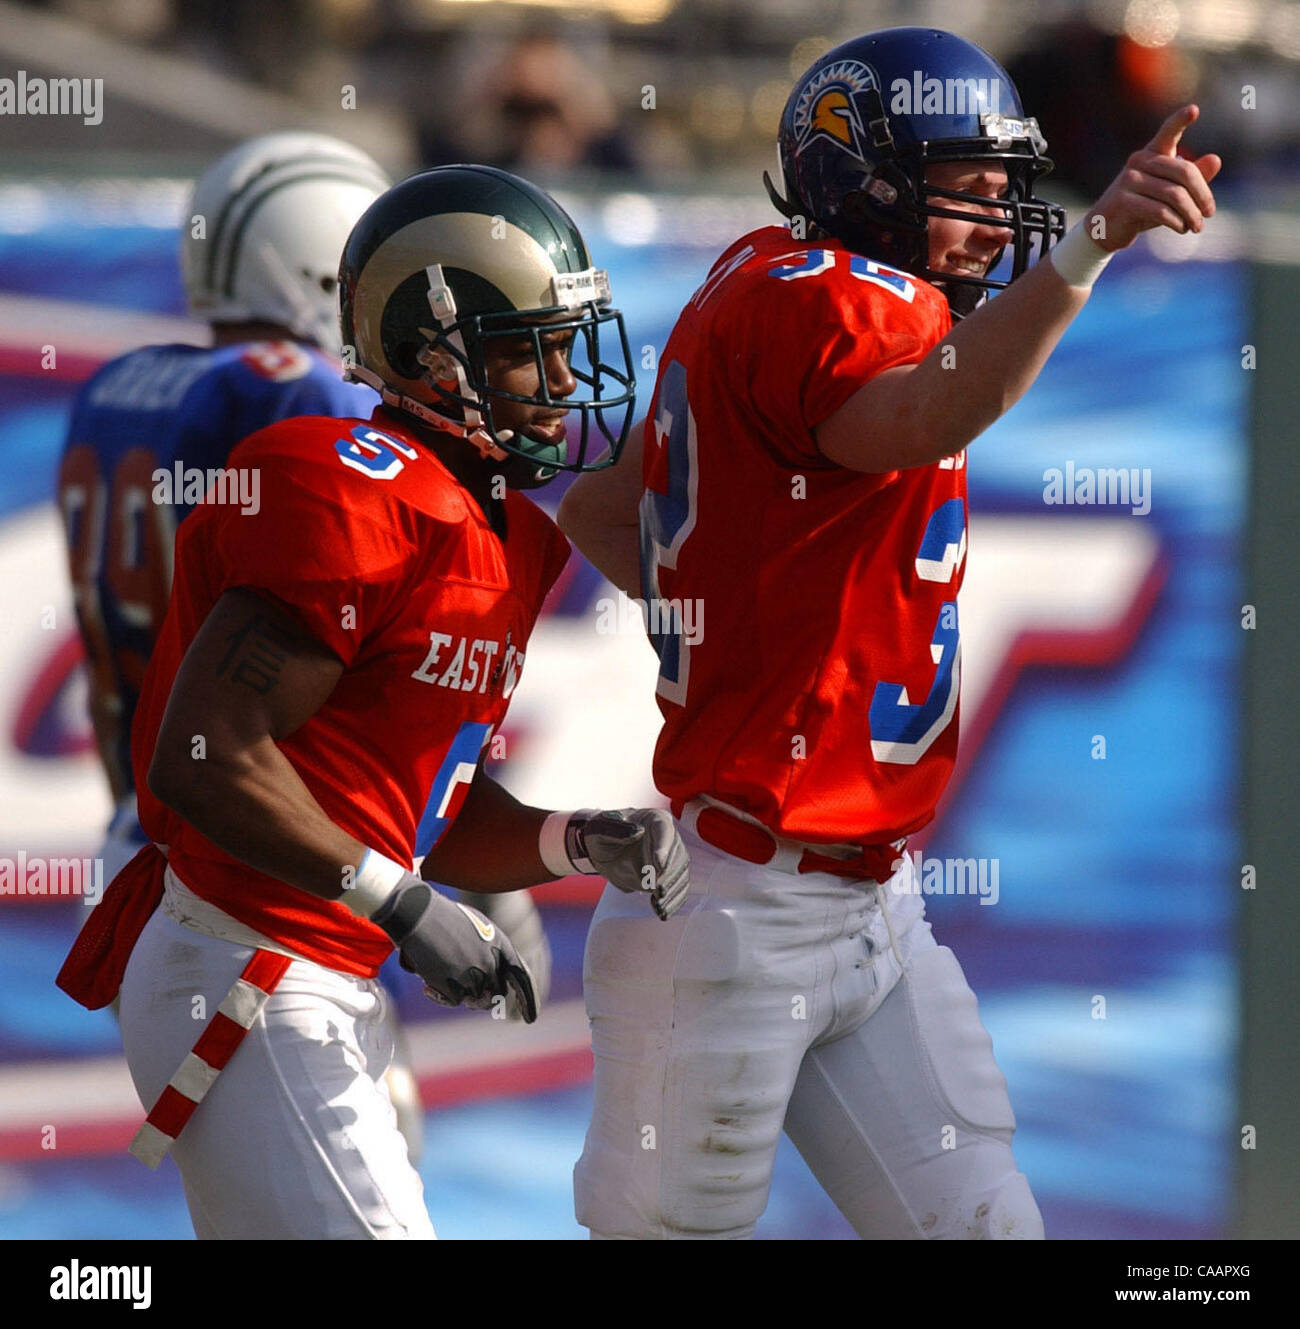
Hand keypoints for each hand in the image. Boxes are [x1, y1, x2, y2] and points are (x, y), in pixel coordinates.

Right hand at [371, 874, 536, 1021]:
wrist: (419, 914)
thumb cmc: (445, 917)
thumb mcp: (478, 927)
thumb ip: (490, 952)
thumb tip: (492, 976)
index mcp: (501, 944)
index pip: (522, 978)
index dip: (529, 1000)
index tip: (530, 1019)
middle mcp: (491, 962)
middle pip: (496, 994)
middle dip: (483, 998)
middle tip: (468, 994)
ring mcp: (472, 975)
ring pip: (473, 998)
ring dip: (459, 992)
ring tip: (443, 976)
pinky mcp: (453, 985)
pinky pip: (453, 1001)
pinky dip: (441, 996)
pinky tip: (428, 985)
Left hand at [568, 808, 689, 919]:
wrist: (601, 850)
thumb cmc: (600, 833)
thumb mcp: (600, 828)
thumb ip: (617, 829)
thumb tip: (637, 832)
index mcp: (654, 819)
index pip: (664, 831)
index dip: (663, 848)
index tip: (658, 866)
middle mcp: (668, 837)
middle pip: (677, 856)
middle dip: (669, 876)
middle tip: (658, 891)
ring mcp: (670, 858)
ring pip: (679, 875)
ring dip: (671, 892)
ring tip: (659, 906)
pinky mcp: (667, 876)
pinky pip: (676, 889)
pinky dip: (672, 902)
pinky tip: (663, 912)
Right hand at [1088, 104, 1220, 251]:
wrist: (1105, 230)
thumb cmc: (1142, 207)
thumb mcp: (1169, 192)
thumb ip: (1193, 177)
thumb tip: (1216, 160)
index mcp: (1152, 153)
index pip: (1168, 133)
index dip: (1180, 120)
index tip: (1194, 109)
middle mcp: (1139, 161)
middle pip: (1184, 172)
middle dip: (1202, 195)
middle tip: (1210, 213)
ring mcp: (1129, 180)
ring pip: (1175, 196)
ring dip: (1191, 214)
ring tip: (1197, 226)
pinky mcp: (1124, 201)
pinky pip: (1161, 211)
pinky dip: (1177, 222)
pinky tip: (1181, 229)